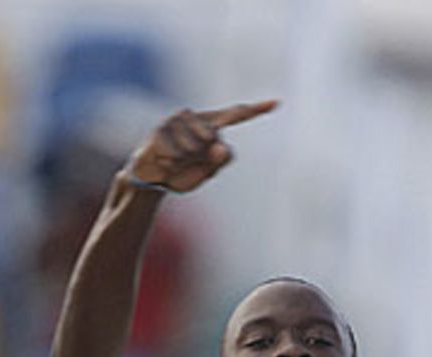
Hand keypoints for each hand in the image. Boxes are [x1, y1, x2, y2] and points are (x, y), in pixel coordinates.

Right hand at [125, 101, 277, 193]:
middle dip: (203, 157)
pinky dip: (173, 162)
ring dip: (186, 160)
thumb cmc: (184, 172)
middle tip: (189, 162)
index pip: (237, 115)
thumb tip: (220, 145)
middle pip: (212, 137)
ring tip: (176, 161)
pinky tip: (166, 161)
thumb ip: (219, 161)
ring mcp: (177, 120)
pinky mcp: (160, 128)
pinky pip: (176, 151)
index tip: (277, 102)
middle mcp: (196, 118)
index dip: (257, 109)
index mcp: (213, 127)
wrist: (154, 178)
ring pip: (194, 145)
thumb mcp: (208, 172)